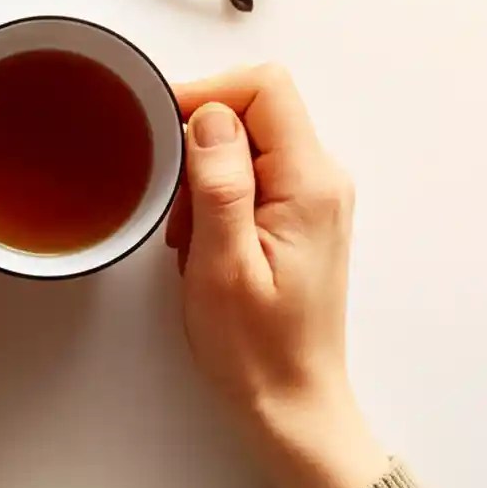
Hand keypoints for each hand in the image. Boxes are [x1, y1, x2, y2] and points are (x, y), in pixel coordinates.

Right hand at [167, 65, 387, 487]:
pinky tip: (203, 242)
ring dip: (203, 176)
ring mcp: (313, 195)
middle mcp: (322, 178)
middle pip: (254, 108)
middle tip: (177, 205)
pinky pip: (249, 173)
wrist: (290, 401)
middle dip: (200, 143)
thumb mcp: (222, 264)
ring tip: (191, 237)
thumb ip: (219, 183)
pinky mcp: (298, 212)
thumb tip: (209, 116)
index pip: (266, 86)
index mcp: (311, 183)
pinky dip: (214, 197)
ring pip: (245, 141)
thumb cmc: (256, 348)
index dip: (208, 93)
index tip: (164, 128)